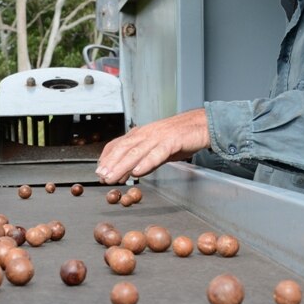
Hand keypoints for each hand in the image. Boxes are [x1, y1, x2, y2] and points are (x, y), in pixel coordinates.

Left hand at [95, 109, 210, 183]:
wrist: (203, 124)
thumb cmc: (181, 137)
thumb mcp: (158, 148)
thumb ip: (144, 159)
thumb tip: (129, 172)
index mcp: (142, 133)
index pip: (118, 144)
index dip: (107, 158)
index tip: (99, 171)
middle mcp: (147, 133)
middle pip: (124, 149)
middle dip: (110, 164)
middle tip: (101, 177)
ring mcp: (159, 136)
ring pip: (136, 152)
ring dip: (122, 166)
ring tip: (113, 178)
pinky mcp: (172, 141)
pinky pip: (157, 153)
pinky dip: (146, 163)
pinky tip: (138, 172)